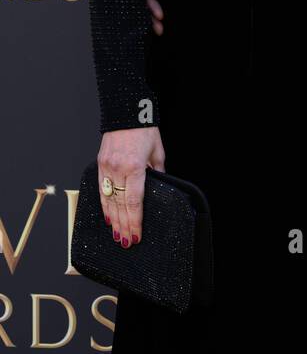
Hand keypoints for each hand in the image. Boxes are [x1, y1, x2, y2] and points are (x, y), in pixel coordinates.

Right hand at [97, 125, 165, 247]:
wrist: (125, 112)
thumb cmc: (144, 130)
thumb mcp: (157, 151)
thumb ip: (158, 172)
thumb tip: (159, 187)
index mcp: (135, 167)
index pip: (134, 201)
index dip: (135, 221)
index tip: (136, 234)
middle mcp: (118, 169)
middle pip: (121, 205)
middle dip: (124, 225)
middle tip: (126, 242)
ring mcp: (107, 167)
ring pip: (108, 200)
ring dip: (113, 219)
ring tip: (117, 235)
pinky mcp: (100, 164)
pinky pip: (101, 189)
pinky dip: (104, 205)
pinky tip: (108, 216)